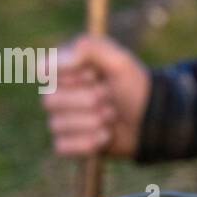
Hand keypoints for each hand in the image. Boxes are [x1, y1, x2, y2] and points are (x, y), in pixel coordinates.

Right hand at [42, 36, 150, 157]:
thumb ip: (89, 49)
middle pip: (50, 101)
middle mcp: (58, 93)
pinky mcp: (66, 144)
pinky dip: (88, 142)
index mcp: (67, 69)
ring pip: (57, 125)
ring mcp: (60, 119)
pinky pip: (62, 146)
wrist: (151, 121)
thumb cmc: (134, 87)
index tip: (96, 74)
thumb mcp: (120, 61)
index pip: (48, 72)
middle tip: (110, 97)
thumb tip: (46, 64)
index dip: (75, 76)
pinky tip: (106, 135)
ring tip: (112, 116)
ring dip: (94, 121)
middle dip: (89, 100)